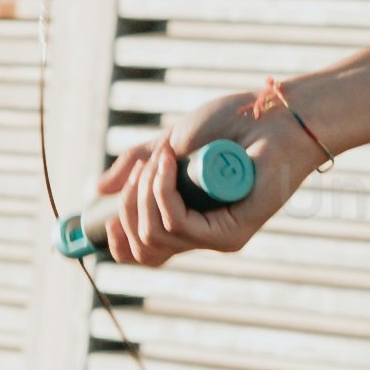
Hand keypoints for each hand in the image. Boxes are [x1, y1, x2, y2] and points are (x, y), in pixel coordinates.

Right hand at [73, 73, 327, 268]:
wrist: (269, 116)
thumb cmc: (229, 125)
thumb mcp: (168, 144)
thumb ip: (136, 164)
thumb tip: (99, 189)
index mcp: (187, 220)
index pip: (144, 254)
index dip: (118, 242)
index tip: (104, 215)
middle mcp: (202, 235)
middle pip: (142, 248)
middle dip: (126, 206)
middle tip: (140, 167)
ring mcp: (217, 238)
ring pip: (154, 234)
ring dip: (145, 191)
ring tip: (164, 156)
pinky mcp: (231, 235)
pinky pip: (176, 224)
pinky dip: (163, 191)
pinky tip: (170, 162)